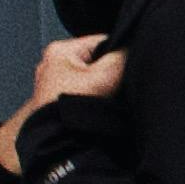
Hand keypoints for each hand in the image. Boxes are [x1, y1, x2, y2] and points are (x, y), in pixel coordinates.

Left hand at [0, 37, 122, 175]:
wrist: (56, 142)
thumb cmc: (72, 109)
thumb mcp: (107, 75)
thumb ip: (122, 56)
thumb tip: (132, 48)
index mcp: (60, 50)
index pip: (103, 41)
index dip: (120, 55)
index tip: (126, 70)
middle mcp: (52, 63)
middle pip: (97, 60)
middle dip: (110, 73)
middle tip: (114, 87)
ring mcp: (53, 83)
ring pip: (92, 78)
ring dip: (102, 88)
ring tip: (104, 99)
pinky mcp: (57, 100)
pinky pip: (84, 92)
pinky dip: (92, 99)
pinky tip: (95, 107)